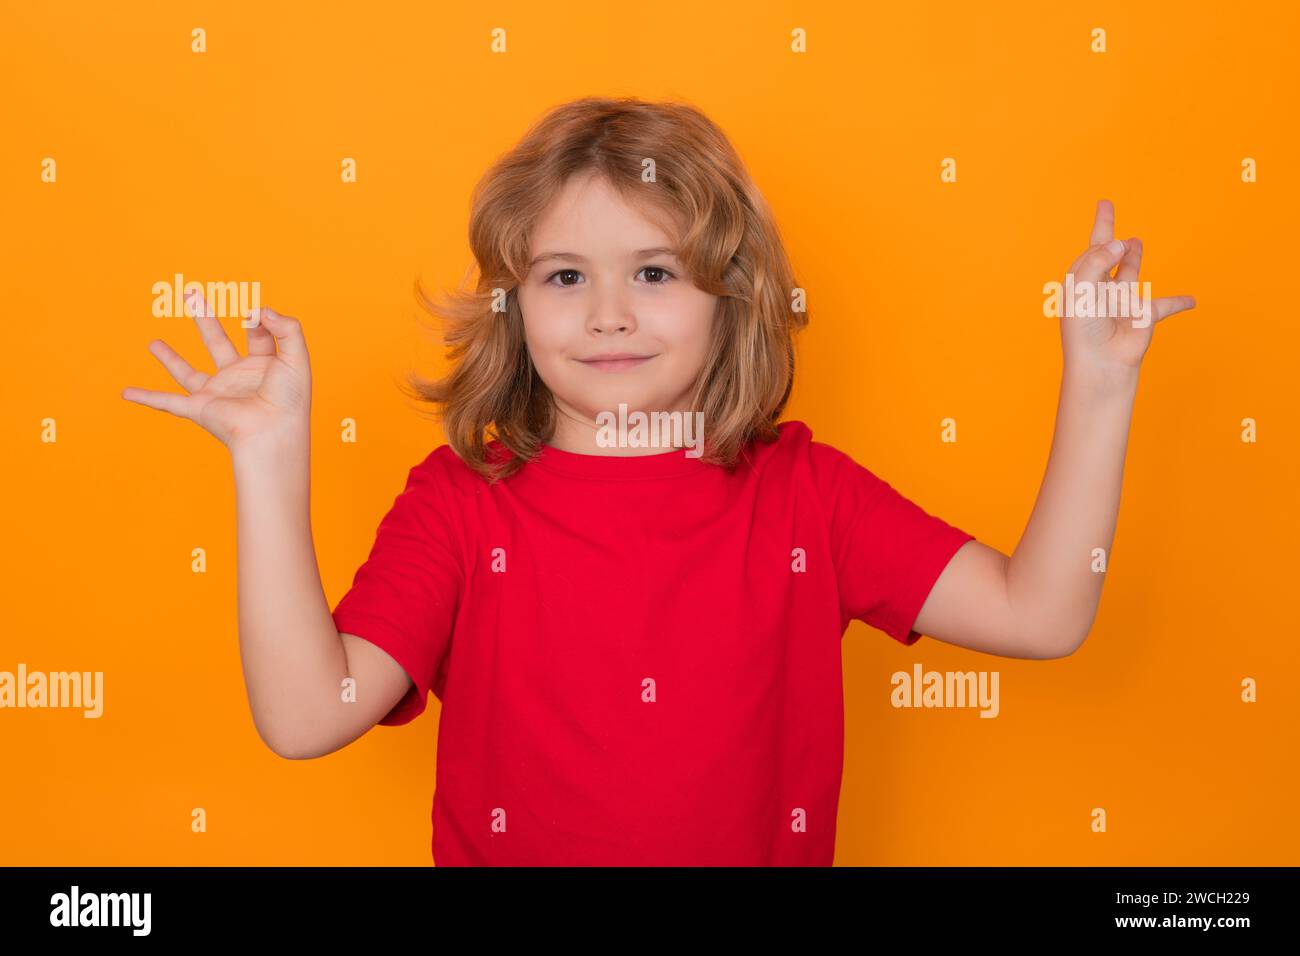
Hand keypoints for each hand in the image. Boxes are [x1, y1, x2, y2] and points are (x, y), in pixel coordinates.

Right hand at [122, 290, 311, 450]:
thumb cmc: (290, 400)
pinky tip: (127, 392)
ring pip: (188, 372)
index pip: (259, 333)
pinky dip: (146, 398)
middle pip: (217, 341)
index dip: (258, 319)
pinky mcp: (200, 407)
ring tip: (153, 343)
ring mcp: (218, 393)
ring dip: (169, 358)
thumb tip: (259, 310)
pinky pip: (167, 402)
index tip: (254, 313)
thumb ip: (286, 327)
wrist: (273, 433)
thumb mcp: (297, 356)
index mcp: (265, 366)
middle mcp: (239, 378)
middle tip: (191, 294)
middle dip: (204, 318)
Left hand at [1059, 199, 1195, 374]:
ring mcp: (1121, 302)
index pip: (1091, 251)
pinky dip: (1178, 302)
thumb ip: (1097, 261)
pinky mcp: (1143, 316)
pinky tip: (1191, 300)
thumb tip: (1119, 244)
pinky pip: (1165, 306)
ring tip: (1135, 242)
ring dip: (1133, 258)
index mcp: (1082, 283)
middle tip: (1106, 207)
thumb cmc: (1084, 328)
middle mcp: (1100, 290)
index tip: (1105, 206)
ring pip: (1129, 273)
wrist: (1101, 362)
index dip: (1100, 230)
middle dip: (1106, 233)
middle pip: (1106, 254)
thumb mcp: (1082, 289)